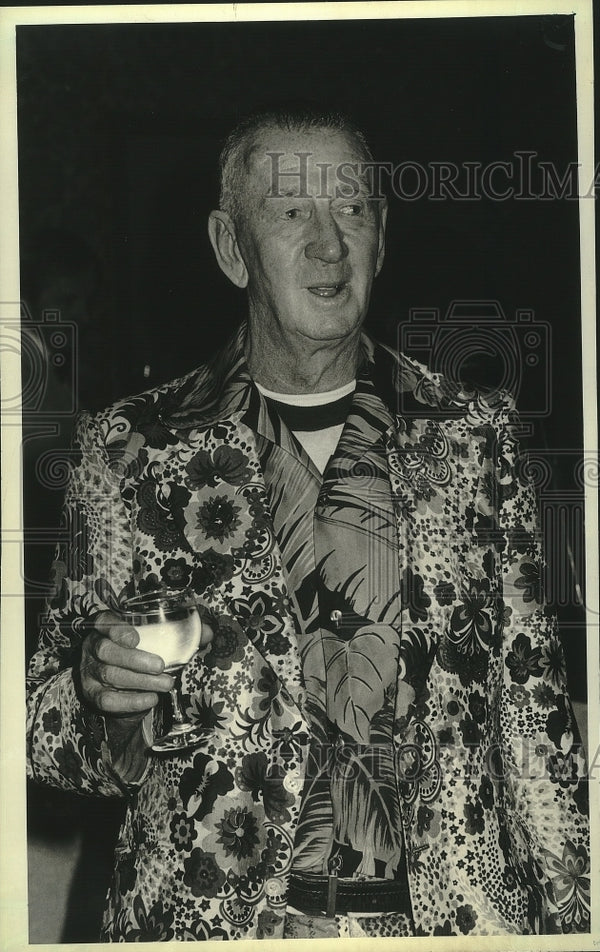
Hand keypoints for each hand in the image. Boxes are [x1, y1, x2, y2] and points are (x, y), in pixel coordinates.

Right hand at [80, 610, 212, 717]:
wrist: (128, 688)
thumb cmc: (144, 654)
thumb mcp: (159, 641)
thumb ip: (182, 634)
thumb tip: (207, 633)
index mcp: (106, 626)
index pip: (103, 621)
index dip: (116, 628)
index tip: (136, 636)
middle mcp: (93, 647)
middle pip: (106, 651)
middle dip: (134, 659)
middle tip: (160, 666)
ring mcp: (90, 672)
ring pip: (110, 675)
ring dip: (141, 681)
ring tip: (166, 684)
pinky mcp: (93, 695)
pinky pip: (108, 700)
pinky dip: (131, 701)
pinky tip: (151, 699)